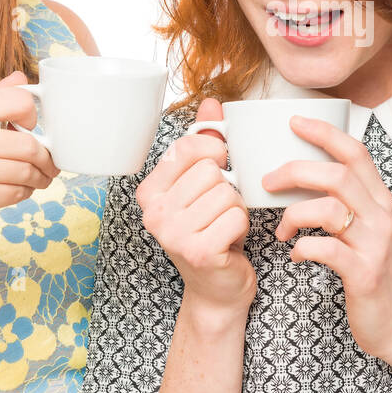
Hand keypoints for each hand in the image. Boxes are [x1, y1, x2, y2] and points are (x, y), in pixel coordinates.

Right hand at [0, 71, 58, 253]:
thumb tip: (21, 78)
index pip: (18, 100)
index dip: (34, 115)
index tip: (34, 128)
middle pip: (29, 142)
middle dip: (46, 158)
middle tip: (48, 165)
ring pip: (27, 169)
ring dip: (39, 178)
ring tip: (37, 180)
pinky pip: (18, 191)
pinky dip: (24, 193)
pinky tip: (16, 192)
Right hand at [135, 98, 255, 317]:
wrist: (217, 288)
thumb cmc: (210, 232)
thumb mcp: (202, 186)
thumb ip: (205, 144)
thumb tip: (211, 104)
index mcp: (149, 191)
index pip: (188, 147)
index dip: (215, 155)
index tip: (215, 175)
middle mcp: (153, 212)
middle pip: (212, 171)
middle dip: (227, 190)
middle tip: (217, 213)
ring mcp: (172, 234)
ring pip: (228, 193)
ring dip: (235, 210)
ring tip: (222, 227)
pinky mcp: (198, 252)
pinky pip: (238, 216)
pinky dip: (242, 227)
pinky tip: (229, 242)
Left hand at [262, 115, 391, 361]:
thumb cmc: (374, 272)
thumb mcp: (367, 229)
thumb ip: (345, 203)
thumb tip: (302, 177)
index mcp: (380, 200)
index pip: (355, 152)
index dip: (324, 133)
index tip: (293, 123)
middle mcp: (381, 216)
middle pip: (337, 174)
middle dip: (296, 171)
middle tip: (268, 182)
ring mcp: (374, 244)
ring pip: (329, 209)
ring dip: (294, 214)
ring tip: (281, 229)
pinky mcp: (364, 273)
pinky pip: (325, 249)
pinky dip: (301, 249)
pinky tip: (295, 256)